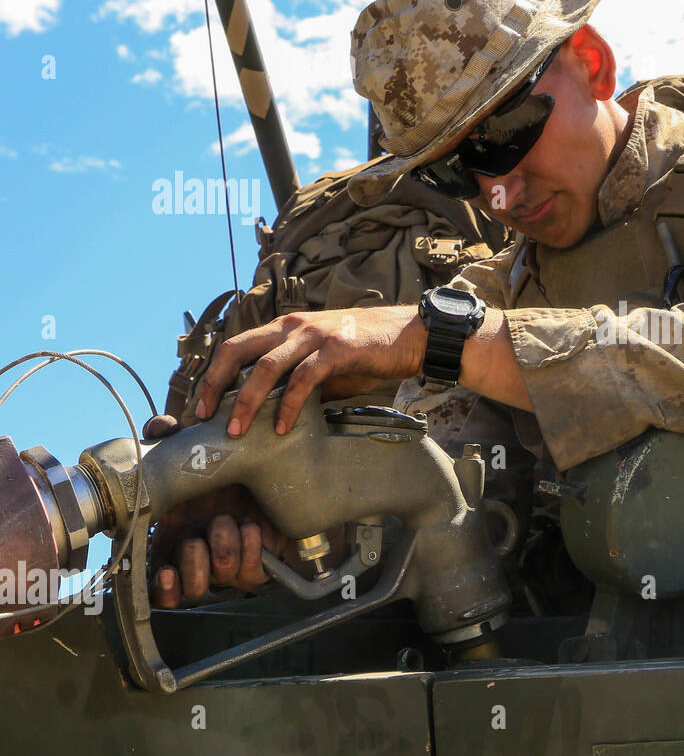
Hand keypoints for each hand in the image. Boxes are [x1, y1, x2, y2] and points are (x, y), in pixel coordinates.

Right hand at [143, 416, 343, 608]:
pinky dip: (251, 549)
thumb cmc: (220, 473)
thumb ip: (171, 439)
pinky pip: (253, 574)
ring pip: (222, 575)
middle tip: (211, 522)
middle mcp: (201, 562)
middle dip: (198, 555)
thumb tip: (161, 427)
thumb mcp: (195, 456)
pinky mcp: (260, 565)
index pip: (160, 588)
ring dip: (226, 546)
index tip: (166, 572)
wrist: (264, 475)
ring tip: (232, 519)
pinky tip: (250, 527)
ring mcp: (231, 566)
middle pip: (193, 587)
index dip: (163, 588)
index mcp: (173, 543)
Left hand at [193, 306, 425, 438]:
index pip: (233, 347)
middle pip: (237, 351)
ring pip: (266, 367)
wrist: (411, 336)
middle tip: (204, 417)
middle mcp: (293, 325)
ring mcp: (315, 335)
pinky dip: (290, 405)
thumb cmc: (367, 352)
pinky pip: (304, 378)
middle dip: (215, 385)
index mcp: (285, 327)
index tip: (200, 406)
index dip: (212, 375)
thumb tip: (272, 413)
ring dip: (247, 401)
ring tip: (237, 430)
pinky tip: (282, 427)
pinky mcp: (337, 348)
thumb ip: (297, 380)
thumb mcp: (324, 364)